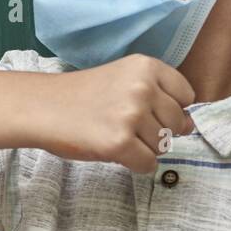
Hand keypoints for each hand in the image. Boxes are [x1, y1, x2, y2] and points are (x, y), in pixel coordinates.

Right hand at [31, 54, 194, 172]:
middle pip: (176, 124)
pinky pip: (147, 163)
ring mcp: (131, 116)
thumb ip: (156, 95)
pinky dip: (134, 163)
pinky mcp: (119, 143)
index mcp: (146, 67)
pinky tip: (113, 151)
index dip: (167, 108)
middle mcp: (143, 88)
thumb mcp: (121, 80)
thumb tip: (190, 125)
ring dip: (142, 147)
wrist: (40, 107)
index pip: (186, 96)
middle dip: (155, 130)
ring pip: (162, 146)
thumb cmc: (80, 95)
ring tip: (113, 135)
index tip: (144, 110)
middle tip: (123, 125)